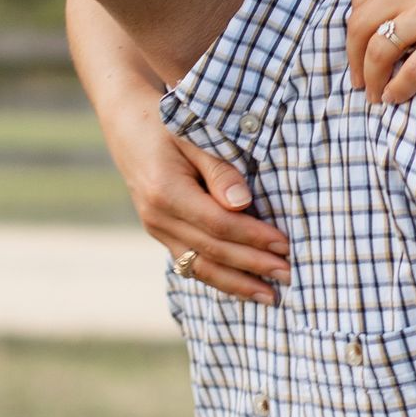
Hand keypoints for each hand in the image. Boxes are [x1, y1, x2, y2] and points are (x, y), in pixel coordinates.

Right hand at [100, 84, 290, 305]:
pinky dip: (217, 278)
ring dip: (236, 284)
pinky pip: (189, 264)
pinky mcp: (159, 233)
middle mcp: (157, 217)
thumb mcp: (194, 135)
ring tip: (269, 296)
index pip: (219, 225)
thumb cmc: (166, 121)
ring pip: (199, 268)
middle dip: (253, 267)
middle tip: (290, 276)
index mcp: (166, 192)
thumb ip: (220, 170)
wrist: (125, 120)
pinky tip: (241, 287)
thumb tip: (243, 205)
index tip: (285, 245)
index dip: (254, 238)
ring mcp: (155, 229)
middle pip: (212, 252)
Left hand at [347, 0, 415, 106]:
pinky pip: (412, 68)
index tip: (358, 48)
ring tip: (374, 95)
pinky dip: (398, 87)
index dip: (354, 29)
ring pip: (379, 51)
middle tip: (358, 79)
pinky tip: (395, 98)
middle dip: (353, 58)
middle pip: (360, 27)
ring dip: (371, 78)